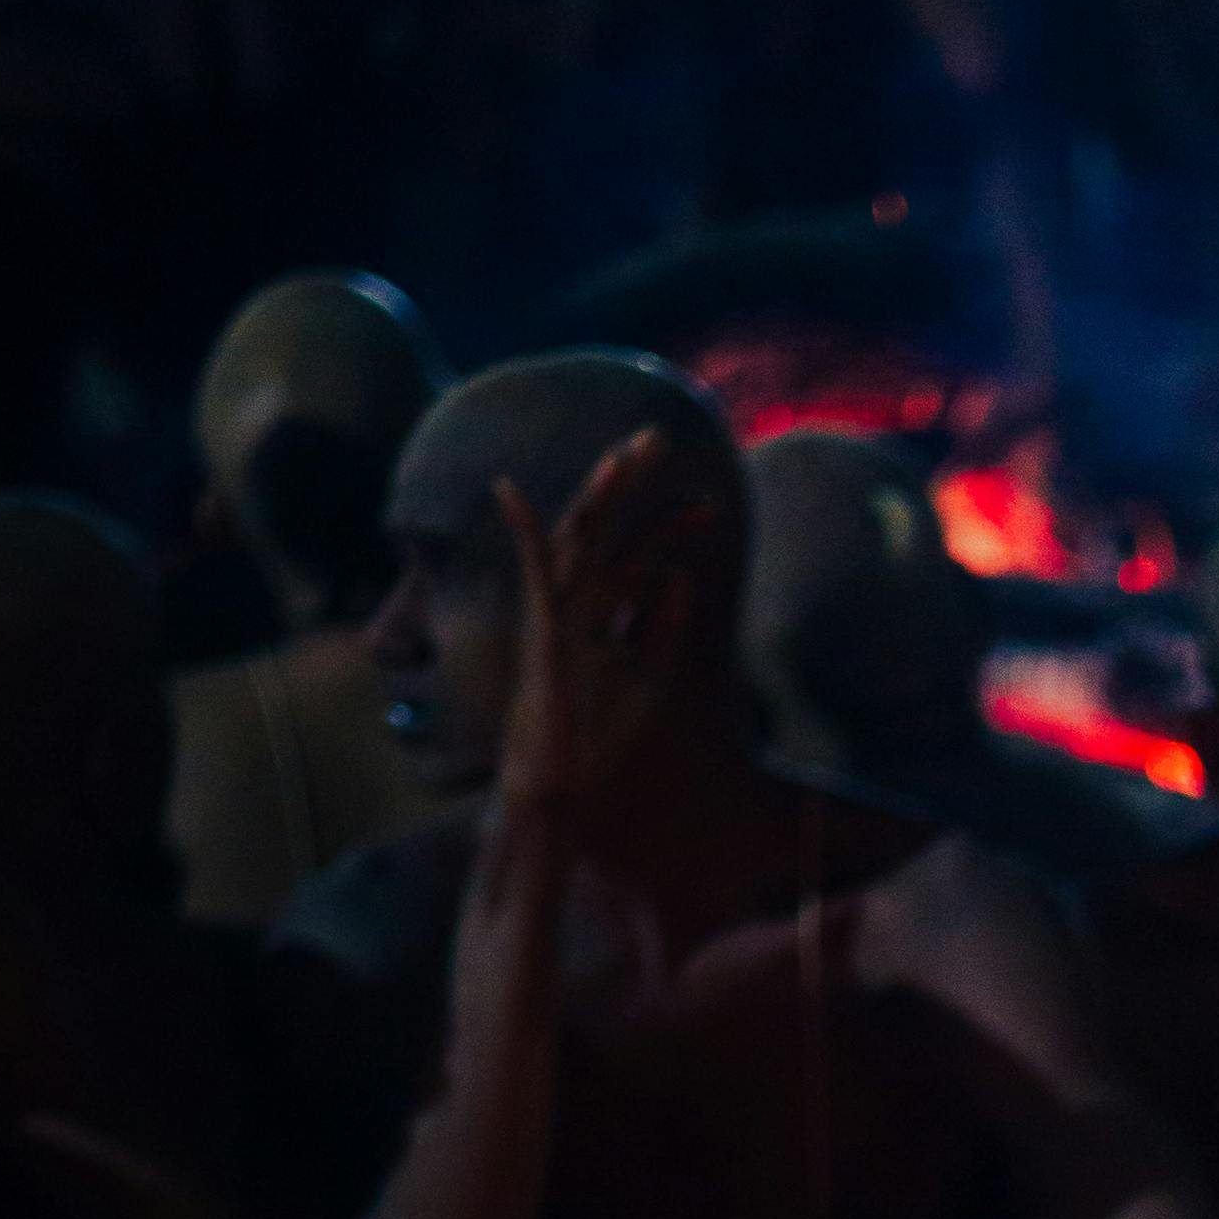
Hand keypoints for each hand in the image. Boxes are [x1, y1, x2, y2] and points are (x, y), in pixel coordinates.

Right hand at [493, 425, 728, 830]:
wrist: (565, 780)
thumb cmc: (599, 732)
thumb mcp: (651, 672)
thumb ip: (665, 624)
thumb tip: (680, 573)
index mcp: (604, 610)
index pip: (640, 553)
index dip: (672, 526)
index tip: (709, 505)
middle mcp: (578, 601)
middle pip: (605, 529)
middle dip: (630, 484)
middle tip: (657, 437)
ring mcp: (557, 613)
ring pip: (575, 541)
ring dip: (596, 495)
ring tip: (622, 454)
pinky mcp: (544, 632)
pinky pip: (532, 577)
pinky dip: (522, 533)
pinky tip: (509, 491)